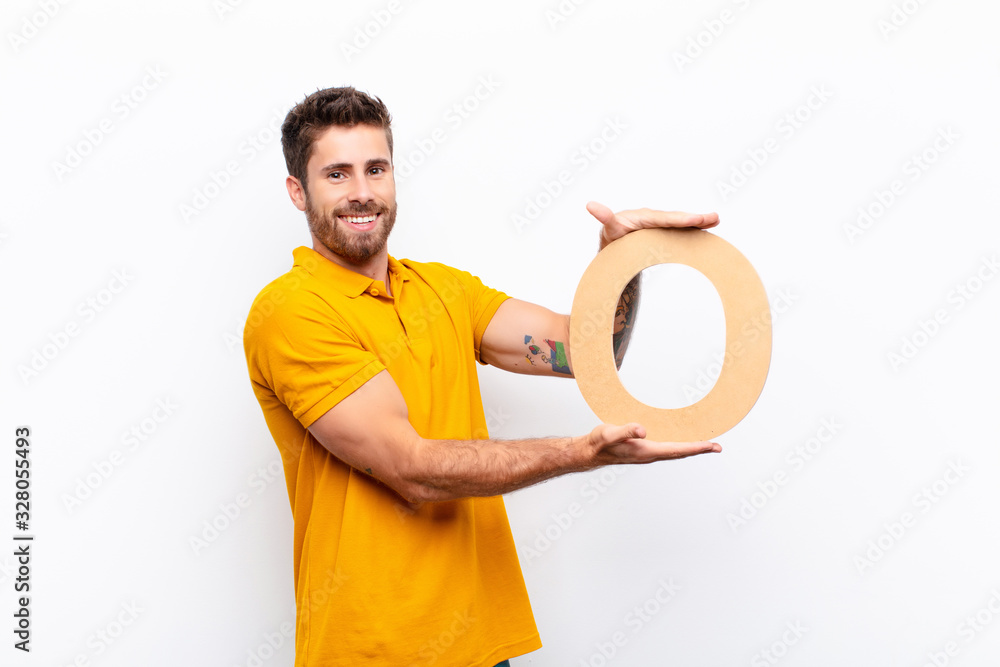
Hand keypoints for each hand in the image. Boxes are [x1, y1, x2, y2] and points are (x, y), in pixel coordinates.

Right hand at [584, 423, 721, 465]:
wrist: (588, 452)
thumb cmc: (598, 443)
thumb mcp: (610, 433)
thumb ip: (626, 431)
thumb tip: (643, 430)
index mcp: (646, 451)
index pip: (677, 450)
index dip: (696, 447)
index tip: (712, 445)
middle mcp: (650, 454)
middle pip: (680, 453)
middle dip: (699, 449)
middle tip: (718, 446)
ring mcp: (647, 453)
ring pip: (674, 452)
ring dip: (690, 448)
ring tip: (705, 445)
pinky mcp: (643, 450)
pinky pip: (667, 448)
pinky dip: (679, 446)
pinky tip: (681, 441)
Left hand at [586, 201, 719, 249]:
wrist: (614, 245)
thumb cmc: (612, 237)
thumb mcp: (609, 229)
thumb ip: (605, 218)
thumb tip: (590, 205)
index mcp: (643, 216)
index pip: (664, 218)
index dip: (680, 219)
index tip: (696, 219)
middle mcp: (654, 217)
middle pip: (676, 219)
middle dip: (695, 218)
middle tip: (713, 218)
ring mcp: (660, 224)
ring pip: (681, 223)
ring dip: (699, 222)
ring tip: (715, 220)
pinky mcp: (664, 231)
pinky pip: (680, 229)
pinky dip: (694, 228)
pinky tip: (709, 228)